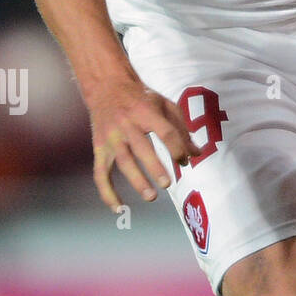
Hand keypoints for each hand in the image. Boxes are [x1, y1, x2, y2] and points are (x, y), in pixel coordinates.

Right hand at [87, 77, 196, 210]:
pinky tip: (118, 208)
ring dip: (136, 180)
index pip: (164, 132)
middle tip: (167, 184)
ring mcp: (111, 137)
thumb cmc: (142, 98)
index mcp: (146, 111)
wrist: (107, 87)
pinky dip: (107, 192)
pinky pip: (100, 173)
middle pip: (142, 148)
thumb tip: (196, 154)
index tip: (185, 161)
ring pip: (122, 162)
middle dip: (154, 166)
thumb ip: (181, 129)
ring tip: (151, 197)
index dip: (176, 147)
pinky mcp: (99, 148)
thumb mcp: (165, 105)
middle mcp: (127, 124)